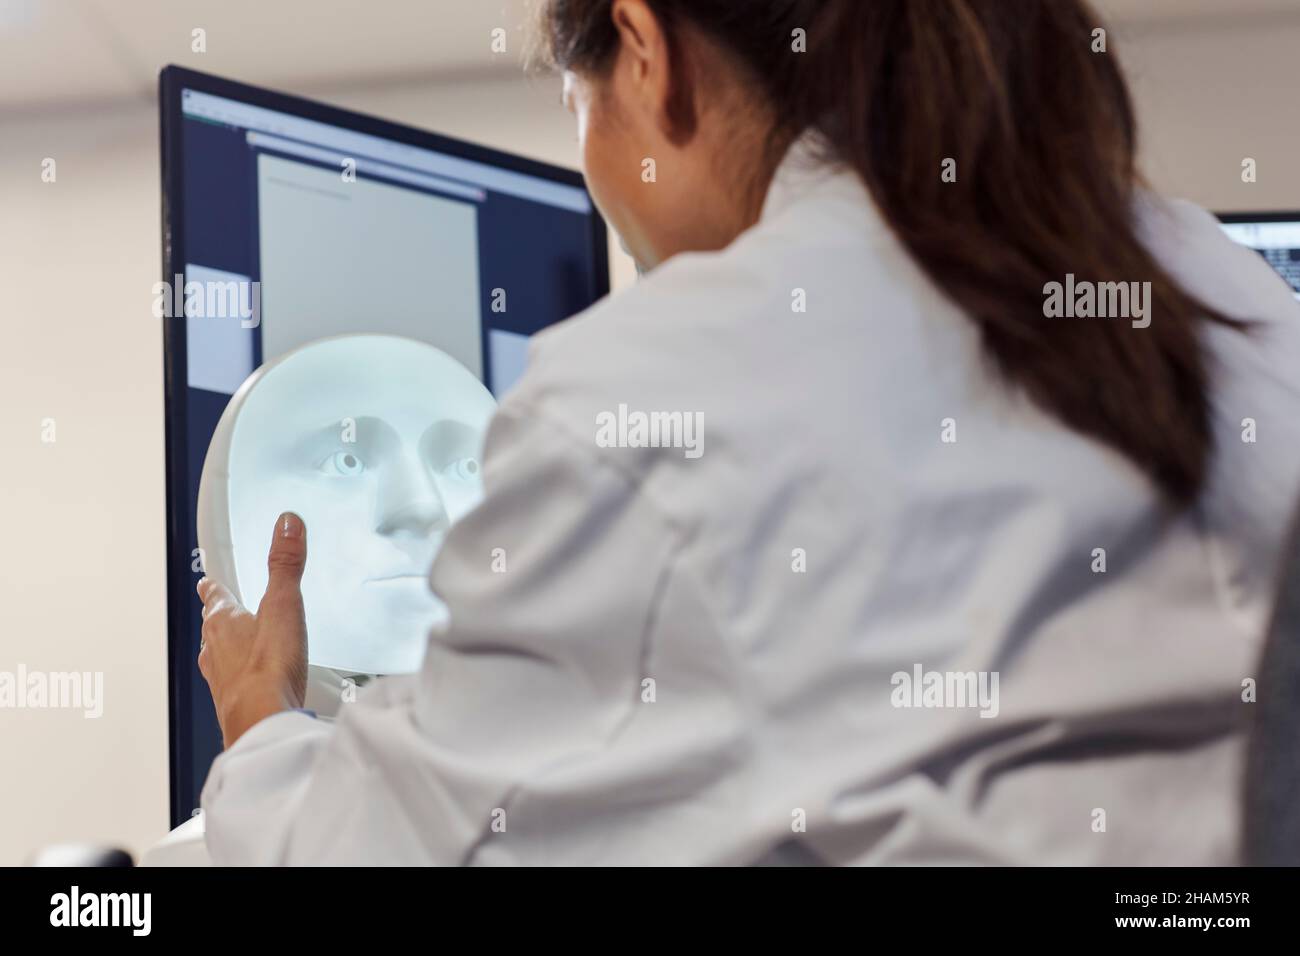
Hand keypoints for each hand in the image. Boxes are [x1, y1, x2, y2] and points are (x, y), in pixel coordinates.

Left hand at [197, 512, 309, 747]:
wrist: (262, 721)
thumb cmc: (268, 667)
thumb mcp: (283, 605)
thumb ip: (285, 564)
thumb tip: (286, 524)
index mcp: (224, 622)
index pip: (214, 596)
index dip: (212, 587)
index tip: (206, 581)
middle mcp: (215, 651)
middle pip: (213, 628)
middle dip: (219, 618)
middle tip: (224, 612)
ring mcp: (221, 680)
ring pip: (218, 658)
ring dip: (228, 650)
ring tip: (240, 647)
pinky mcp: (234, 704)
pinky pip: (233, 684)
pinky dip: (241, 677)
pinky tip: (256, 682)